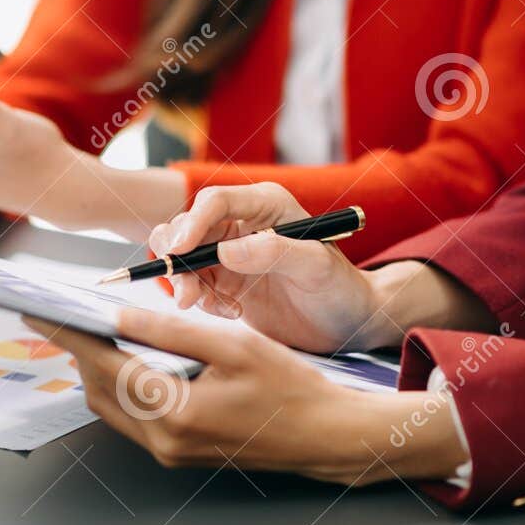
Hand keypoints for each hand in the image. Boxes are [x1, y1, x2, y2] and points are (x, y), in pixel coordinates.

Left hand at [26, 309, 467, 484]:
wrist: (328, 436)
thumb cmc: (292, 389)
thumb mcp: (233, 344)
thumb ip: (171, 331)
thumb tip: (119, 314)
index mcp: (175, 413)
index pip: (103, 366)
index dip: (70, 334)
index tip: (42, 311)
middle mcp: (165, 441)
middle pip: (99, 390)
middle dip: (80, 351)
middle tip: (67, 315)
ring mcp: (172, 452)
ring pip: (114, 406)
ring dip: (101, 369)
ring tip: (95, 331)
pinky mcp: (182, 452)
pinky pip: (136, 417)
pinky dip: (125, 386)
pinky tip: (132, 359)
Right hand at [146, 183, 398, 352]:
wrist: (347, 322)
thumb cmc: (341, 288)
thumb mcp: (316, 268)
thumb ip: (275, 253)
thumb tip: (226, 251)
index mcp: (266, 205)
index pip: (217, 201)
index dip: (192, 223)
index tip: (179, 251)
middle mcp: (243, 223)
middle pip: (188, 226)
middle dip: (178, 257)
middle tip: (184, 293)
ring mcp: (230, 253)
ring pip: (183, 256)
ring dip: (184, 282)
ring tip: (209, 306)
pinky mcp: (225, 281)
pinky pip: (194, 284)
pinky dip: (200, 300)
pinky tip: (232, 312)